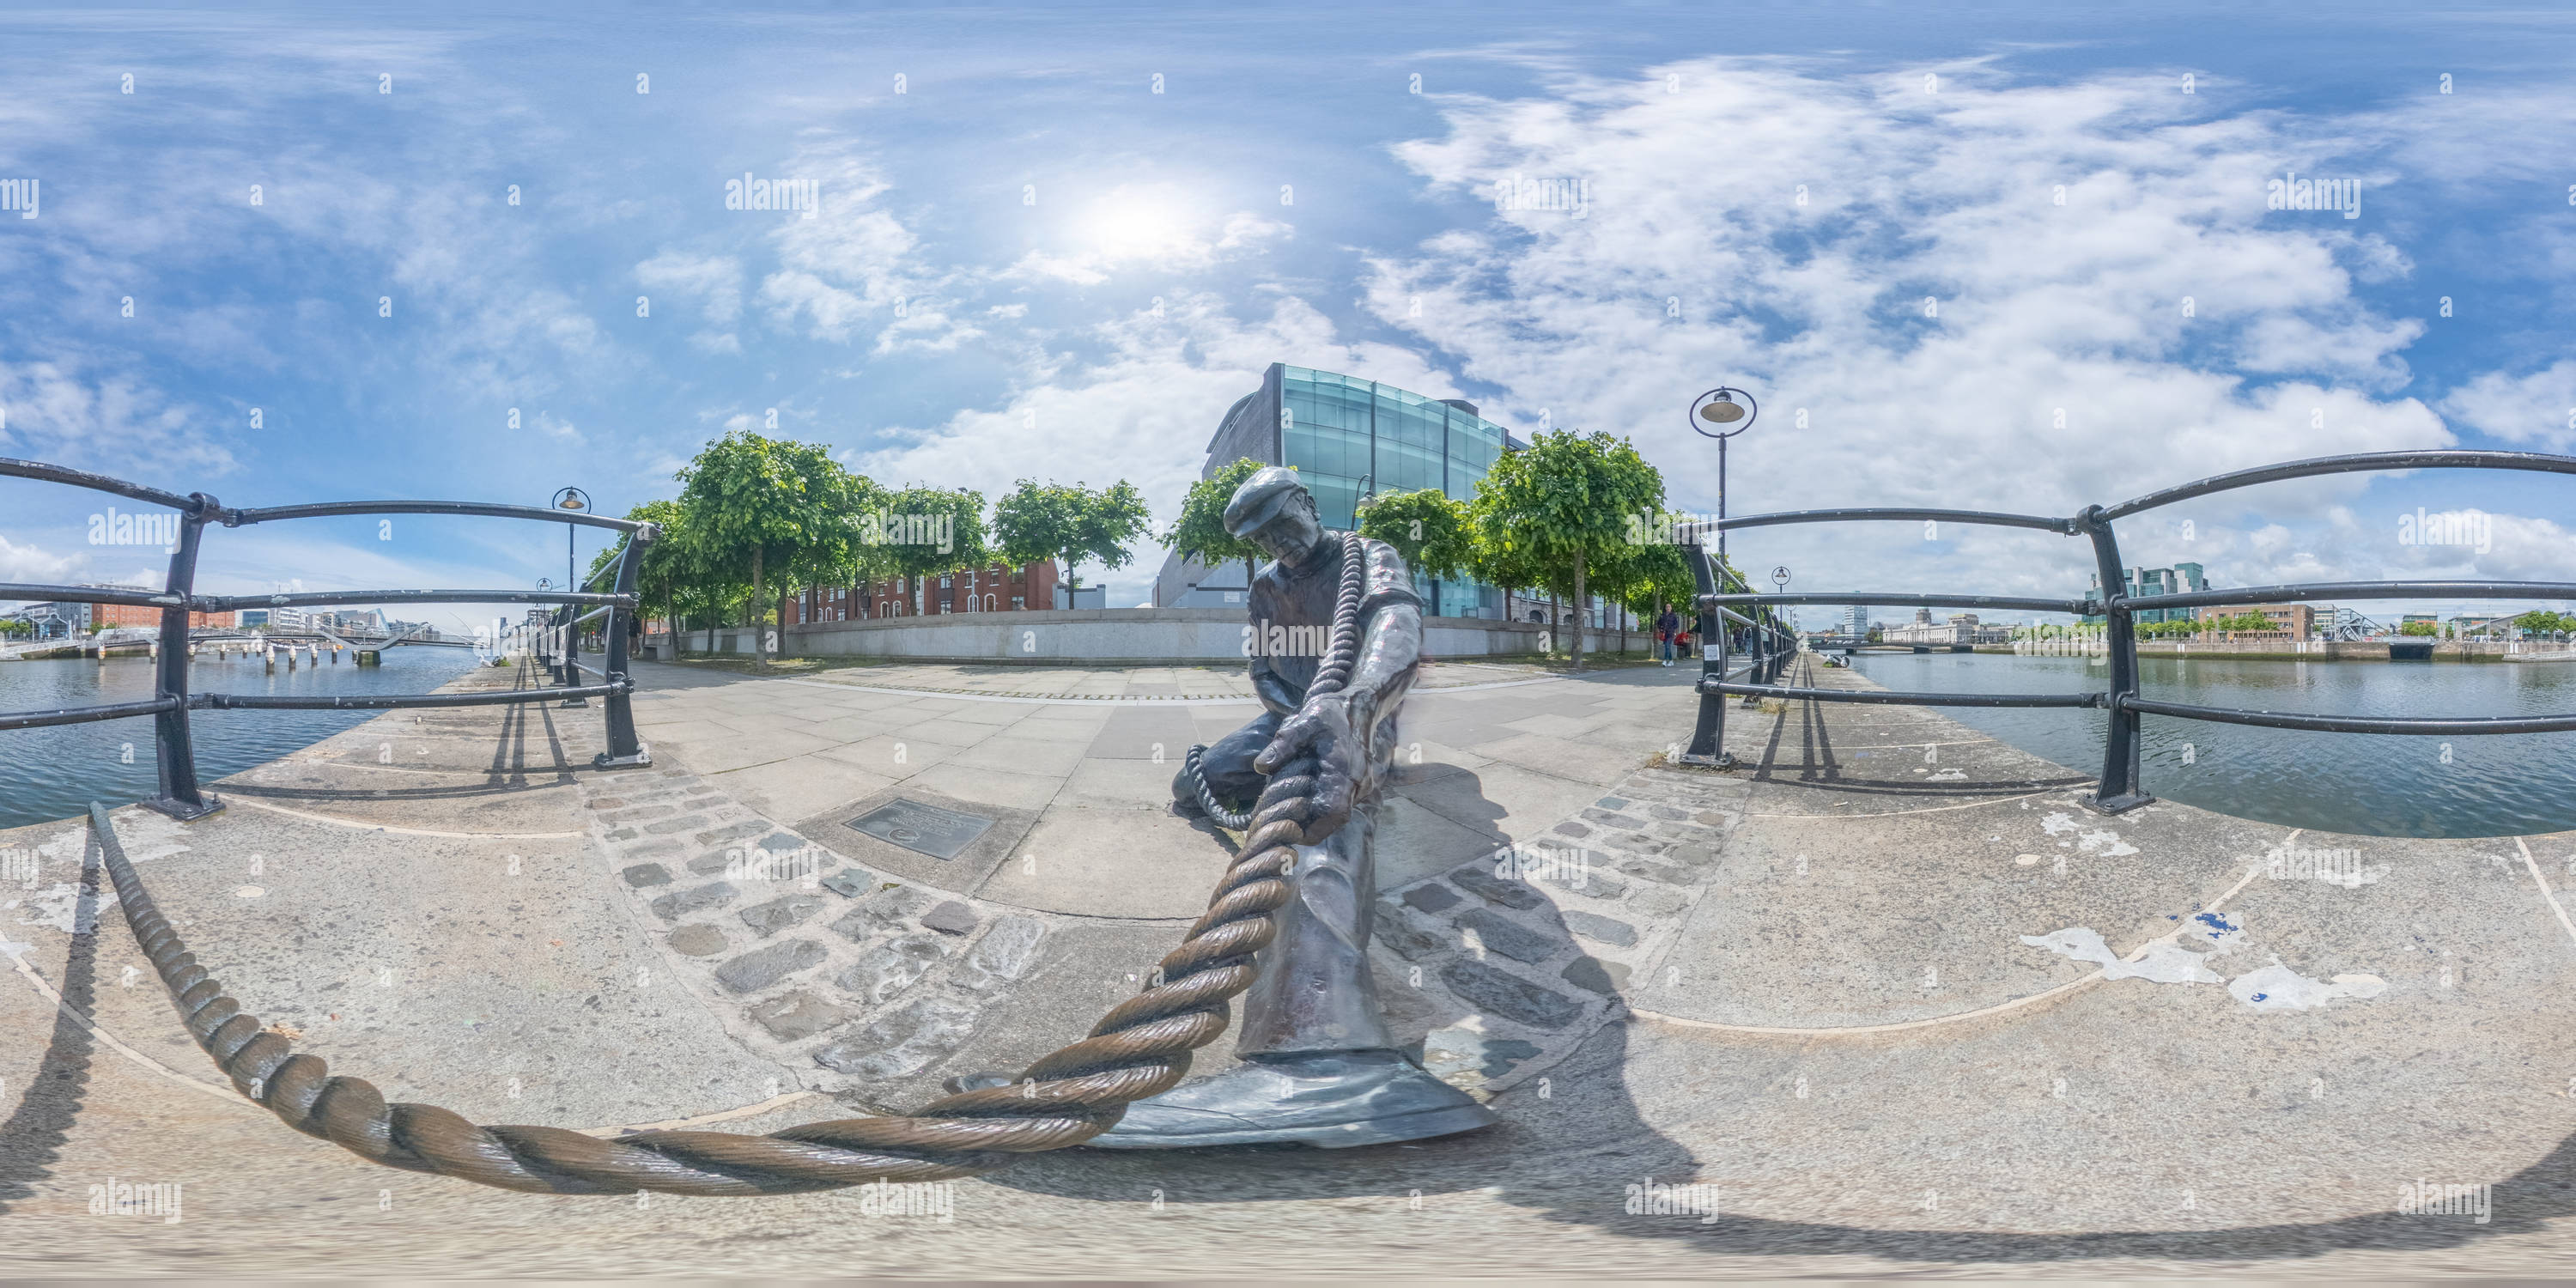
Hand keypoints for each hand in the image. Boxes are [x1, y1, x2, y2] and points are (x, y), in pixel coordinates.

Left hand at [1254, 690, 1375, 841]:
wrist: (1361, 703)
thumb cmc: (1332, 712)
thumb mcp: (1305, 722)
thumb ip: (1284, 745)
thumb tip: (1260, 767)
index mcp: (1343, 771)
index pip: (1334, 814)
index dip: (1314, 830)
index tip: (1291, 832)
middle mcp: (1357, 783)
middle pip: (1335, 819)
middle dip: (1311, 825)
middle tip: (1285, 821)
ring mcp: (1361, 784)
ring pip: (1340, 811)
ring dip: (1317, 814)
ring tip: (1292, 805)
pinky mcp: (1360, 781)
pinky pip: (1343, 800)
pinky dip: (1324, 802)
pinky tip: (1307, 791)